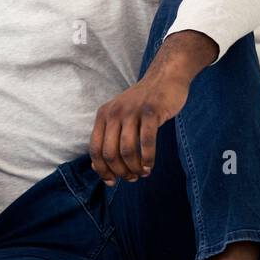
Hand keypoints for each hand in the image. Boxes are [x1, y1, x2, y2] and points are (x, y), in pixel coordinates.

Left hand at [88, 72, 188, 186]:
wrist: (165, 78)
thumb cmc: (143, 103)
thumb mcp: (120, 117)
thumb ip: (109, 138)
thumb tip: (96, 167)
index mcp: (103, 115)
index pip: (95, 150)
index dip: (101, 169)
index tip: (112, 182)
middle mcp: (113, 113)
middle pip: (109, 153)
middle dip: (120, 171)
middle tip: (132, 178)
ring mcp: (131, 112)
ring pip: (127, 150)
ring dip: (134, 167)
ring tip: (143, 173)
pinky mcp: (150, 112)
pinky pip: (146, 142)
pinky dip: (148, 158)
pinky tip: (150, 166)